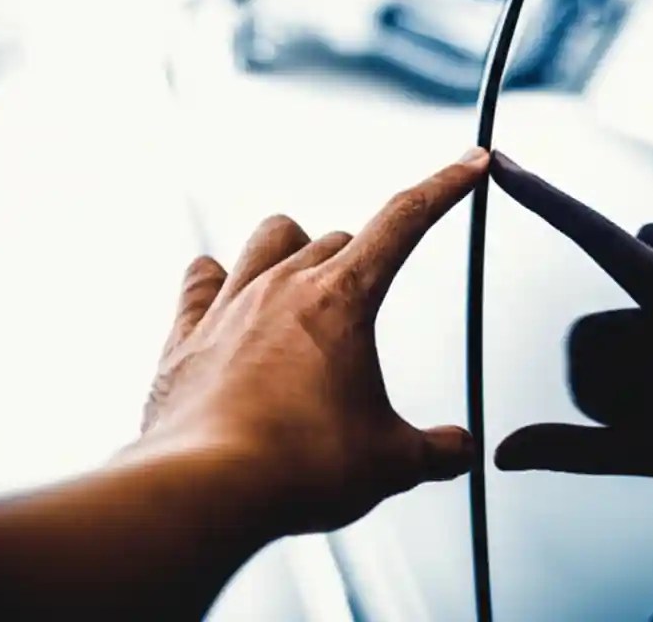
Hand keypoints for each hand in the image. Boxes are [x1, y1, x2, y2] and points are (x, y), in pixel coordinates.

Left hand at [118, 149, 488, 536]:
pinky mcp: (184, 338)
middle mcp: (283, 287)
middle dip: (363, 259)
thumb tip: (459, 451)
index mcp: (343, 299)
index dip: (445, 187)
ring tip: (303, 282)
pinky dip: (217, 283)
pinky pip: (200, 282)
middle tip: (371, 304)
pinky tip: (221, 297)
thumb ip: (435, 451)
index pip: (405, 221)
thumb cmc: (301, 466)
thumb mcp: (392, 462)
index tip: (468, 164)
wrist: (209, 488)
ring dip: (293, 249)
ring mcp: (229, 306)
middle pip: (336, 240)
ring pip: (268, 238)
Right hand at [490, 152, 652, 497]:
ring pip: (629, 305)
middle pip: (600, 317)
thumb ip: (585, 450)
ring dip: (626, 353)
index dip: (541, 198)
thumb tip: (506, 453)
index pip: (592, 234)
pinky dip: (646, 309)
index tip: (500, 163)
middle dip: (600, 374)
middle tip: (651, 426)